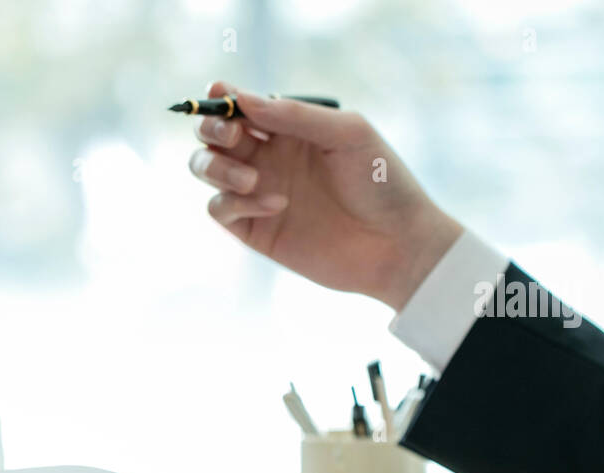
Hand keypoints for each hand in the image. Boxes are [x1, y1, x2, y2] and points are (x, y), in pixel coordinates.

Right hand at [188, 81, 463, 310]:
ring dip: (215, 168)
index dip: (223, 99)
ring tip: (251, 180)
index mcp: (290, 128)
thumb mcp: (347, 133)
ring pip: (206, 169)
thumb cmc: (381, 181)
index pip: (241, 106)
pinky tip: (276, 206)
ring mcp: (259, 193)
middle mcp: (269, 158)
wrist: (397, 244)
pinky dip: (235, 202)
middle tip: (234, 137)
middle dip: (211, 130)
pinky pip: (220, 209)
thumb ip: (294, 115)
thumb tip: (242, 100)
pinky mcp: (255, 231)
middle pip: (212, 135)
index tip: (224, 97)